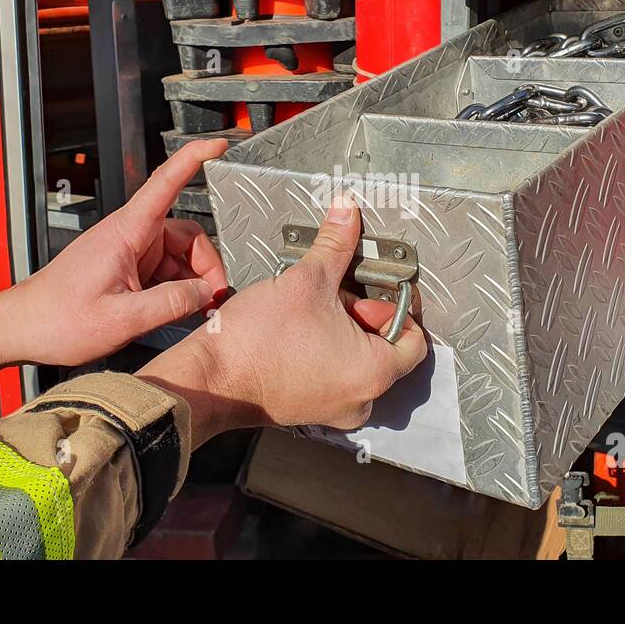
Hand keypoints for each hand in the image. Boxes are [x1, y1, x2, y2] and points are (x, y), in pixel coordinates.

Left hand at [0, 140, 229, 397]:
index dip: (193, 159)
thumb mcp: (122, 319)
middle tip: (212, 299)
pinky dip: (176, 291)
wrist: (23, 328)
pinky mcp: (125, 270)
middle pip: (187, 235)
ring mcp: (127, 253)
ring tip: (193, 312)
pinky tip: (175, 313)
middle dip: (206, 266)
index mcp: (126, 232)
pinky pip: (164, 272)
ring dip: (192, 283)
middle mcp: (129, 235)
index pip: (165, 182)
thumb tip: (206, 293)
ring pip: (178, 257)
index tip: (217, 146)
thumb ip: (170, 303)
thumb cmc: (57, 319)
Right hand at [136, 197, 427, 444]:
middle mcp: (360, 399)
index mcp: (374, 372)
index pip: (415, 340)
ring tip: (315, 309)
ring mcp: (333, 410)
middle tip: (338, 293)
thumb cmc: (257, 341)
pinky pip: (332, 376)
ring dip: (343, 332)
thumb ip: (336, 244)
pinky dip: (325, 352)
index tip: (381, 288)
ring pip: (356, 362)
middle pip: (385, 349)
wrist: (209, 377)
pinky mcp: (307, 410)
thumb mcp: (306, 280)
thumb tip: (347, 213)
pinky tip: (300, 328)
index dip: (400, 307)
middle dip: (365, 314)